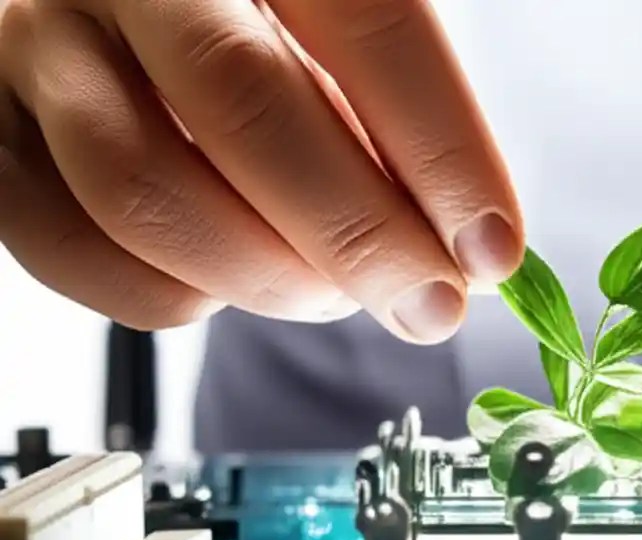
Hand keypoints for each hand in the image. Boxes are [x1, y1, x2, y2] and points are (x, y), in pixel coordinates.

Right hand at [0, 0, 520, 342]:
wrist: (121, 2)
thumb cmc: (252, 21)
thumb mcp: (332, 26)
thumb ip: (390, 108)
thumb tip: (463, 241)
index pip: (370, 27)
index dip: (443, 151)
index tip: (490, 247)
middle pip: (249, 109)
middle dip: (360, 235)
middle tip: (428, 301)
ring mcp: (38, 45)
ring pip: (146, 190)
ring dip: (266, 275)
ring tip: (333, 293)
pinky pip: (72, 248)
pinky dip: (169, 295)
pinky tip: (224, 281)